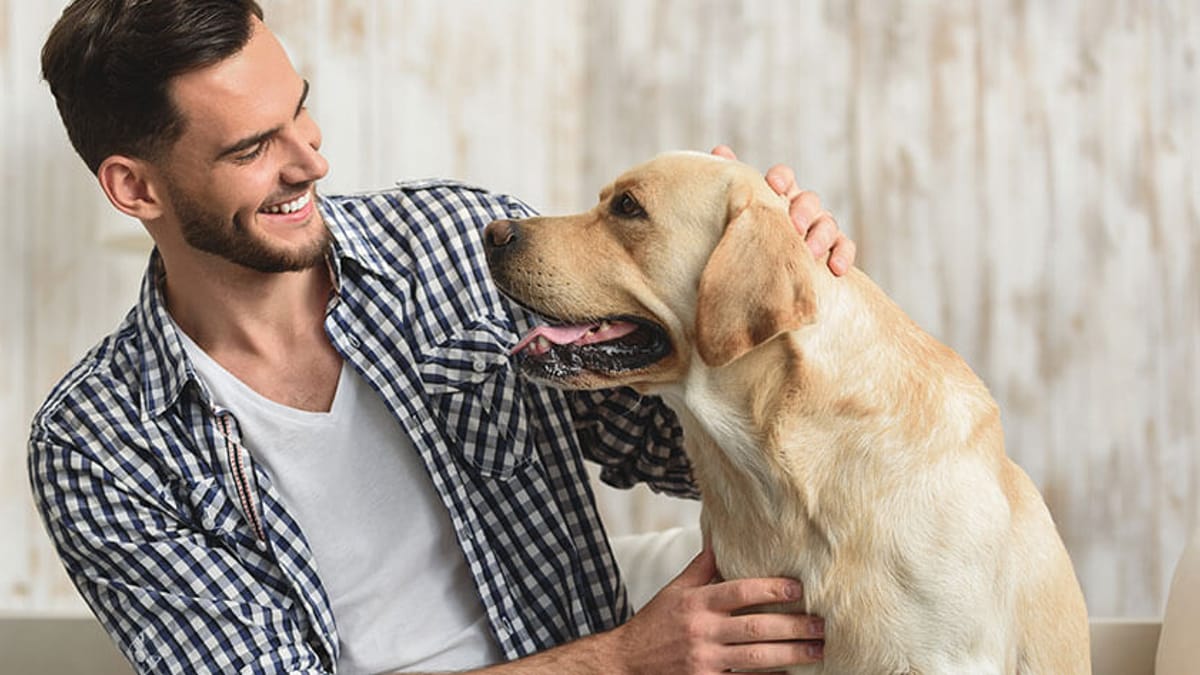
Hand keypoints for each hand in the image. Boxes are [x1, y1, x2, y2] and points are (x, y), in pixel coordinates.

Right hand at [611, 547, 824, 673]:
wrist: (625, 664)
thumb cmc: (655, 624)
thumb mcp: (674, 591)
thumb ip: (702, 568)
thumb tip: (720, 537)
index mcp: (696, 604)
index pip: (739, 592)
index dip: (771, 588)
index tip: (799, 588)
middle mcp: (701, 632)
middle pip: (755, 628)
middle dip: (792, 627)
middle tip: (821, 625)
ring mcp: (704, 662)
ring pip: (755, 660)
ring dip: (790, 656)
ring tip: (817, 651)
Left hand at [711, 145, 856, 275]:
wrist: (764, 274)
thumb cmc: (750, 237)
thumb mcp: (739, 212)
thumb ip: (732, 185)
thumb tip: (720, 149)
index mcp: (779, 196)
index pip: (784, 177)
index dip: (780, 178)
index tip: (772, 185)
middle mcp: (802, 207)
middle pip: (809, 200)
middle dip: (803, 211)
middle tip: (793, 226)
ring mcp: (820, 227)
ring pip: (828, 223)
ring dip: (821, 236)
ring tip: (809, 252)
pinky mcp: (834, 249)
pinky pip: (844, 247)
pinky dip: (842, 255)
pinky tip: (835, 268)